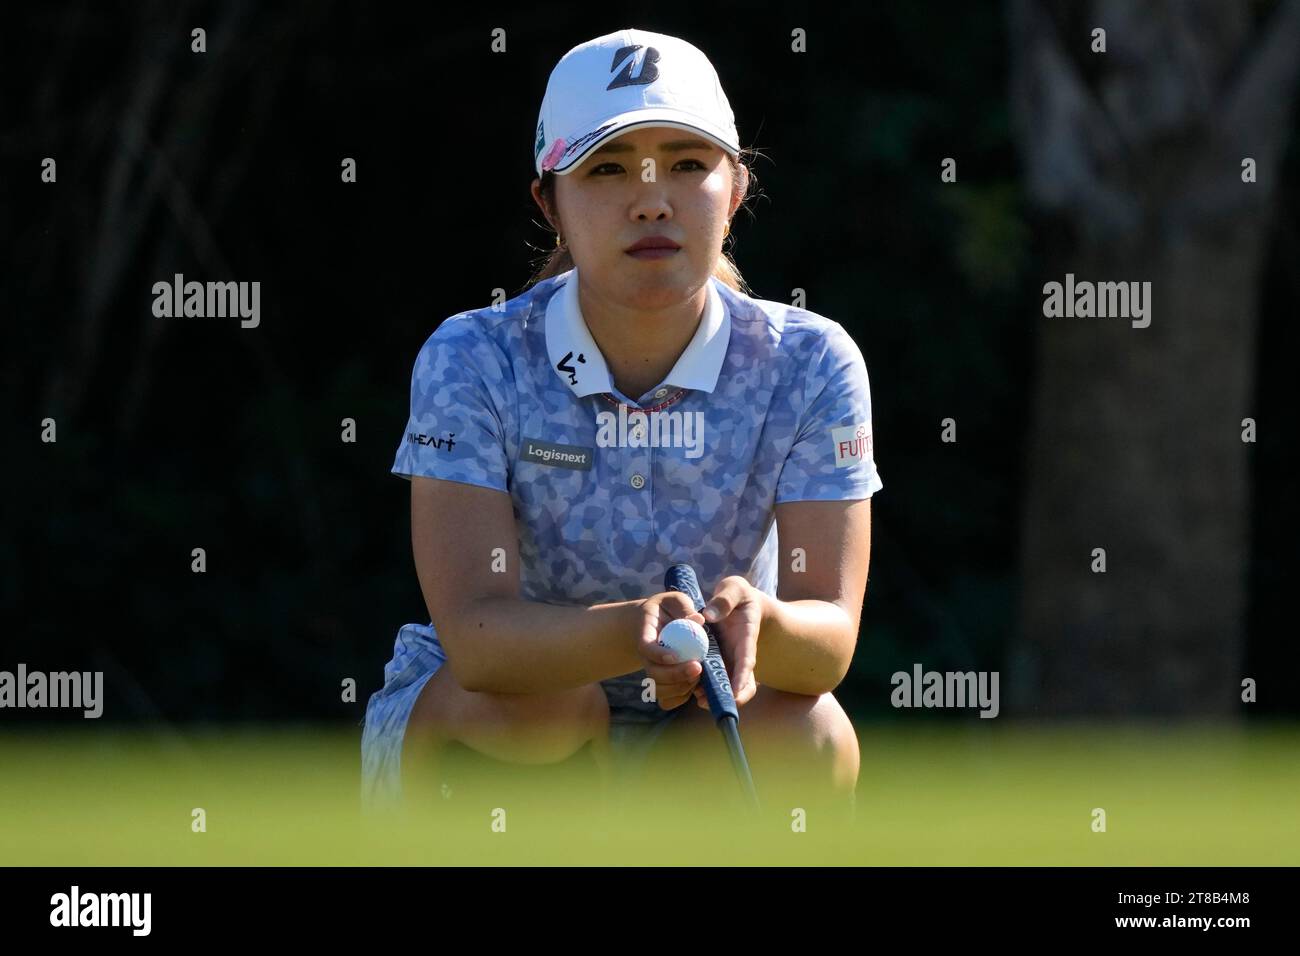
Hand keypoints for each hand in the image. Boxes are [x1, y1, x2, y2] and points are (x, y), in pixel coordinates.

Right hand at [634, 590, 707, 710]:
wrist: (655, 624)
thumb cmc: (667, 609)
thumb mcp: (674, 600)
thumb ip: (684, 607)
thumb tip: (698, 620)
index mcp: (645, 635)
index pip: (646, 648)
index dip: (659, 654)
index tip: (676, 655)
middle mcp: (646, 658)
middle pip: (653, 673)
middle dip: (676, 674)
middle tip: (698, 667)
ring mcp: (653, 672)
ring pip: (660, 690)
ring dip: (681, 686)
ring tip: (699, 673)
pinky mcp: (662, 684)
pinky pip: (667, 700)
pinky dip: (681, 697)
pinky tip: (695, 685)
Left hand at [689, 575, 761, 709]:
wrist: (742, 604)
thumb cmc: (739, 595)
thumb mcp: (735, 588)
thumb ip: (726, 598)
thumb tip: (710, 616)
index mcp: (746, 638)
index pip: (747, 661)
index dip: (741, 678)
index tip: (734, 692)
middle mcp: (740, 655)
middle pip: (742, 684)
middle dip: (728, 696)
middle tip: (707, 701)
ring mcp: (730, 661)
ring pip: (727, 685)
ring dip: (714, 694)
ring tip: (696, 697)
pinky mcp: (719, 662)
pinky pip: (714, 679)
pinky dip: (704, 686)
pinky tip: (690, 688)